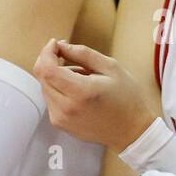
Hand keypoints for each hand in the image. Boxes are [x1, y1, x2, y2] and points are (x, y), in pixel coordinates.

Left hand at [33, 39, 156, 149]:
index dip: (47, 52)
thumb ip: (83, 54)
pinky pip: (51, 100)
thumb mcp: (111, 68)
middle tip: (68, 55)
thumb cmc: (127, 98)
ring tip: (82, 77)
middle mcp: (66, 108)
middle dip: (50, 61)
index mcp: (81, 92)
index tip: (55, 44)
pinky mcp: (61, 125)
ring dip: (56, 76)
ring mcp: (61, 119)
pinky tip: (79, 91)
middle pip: (42, 77)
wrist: (132, 131)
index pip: (47, 69)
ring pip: (45, 88)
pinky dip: (59, 90)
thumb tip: (60, 45)